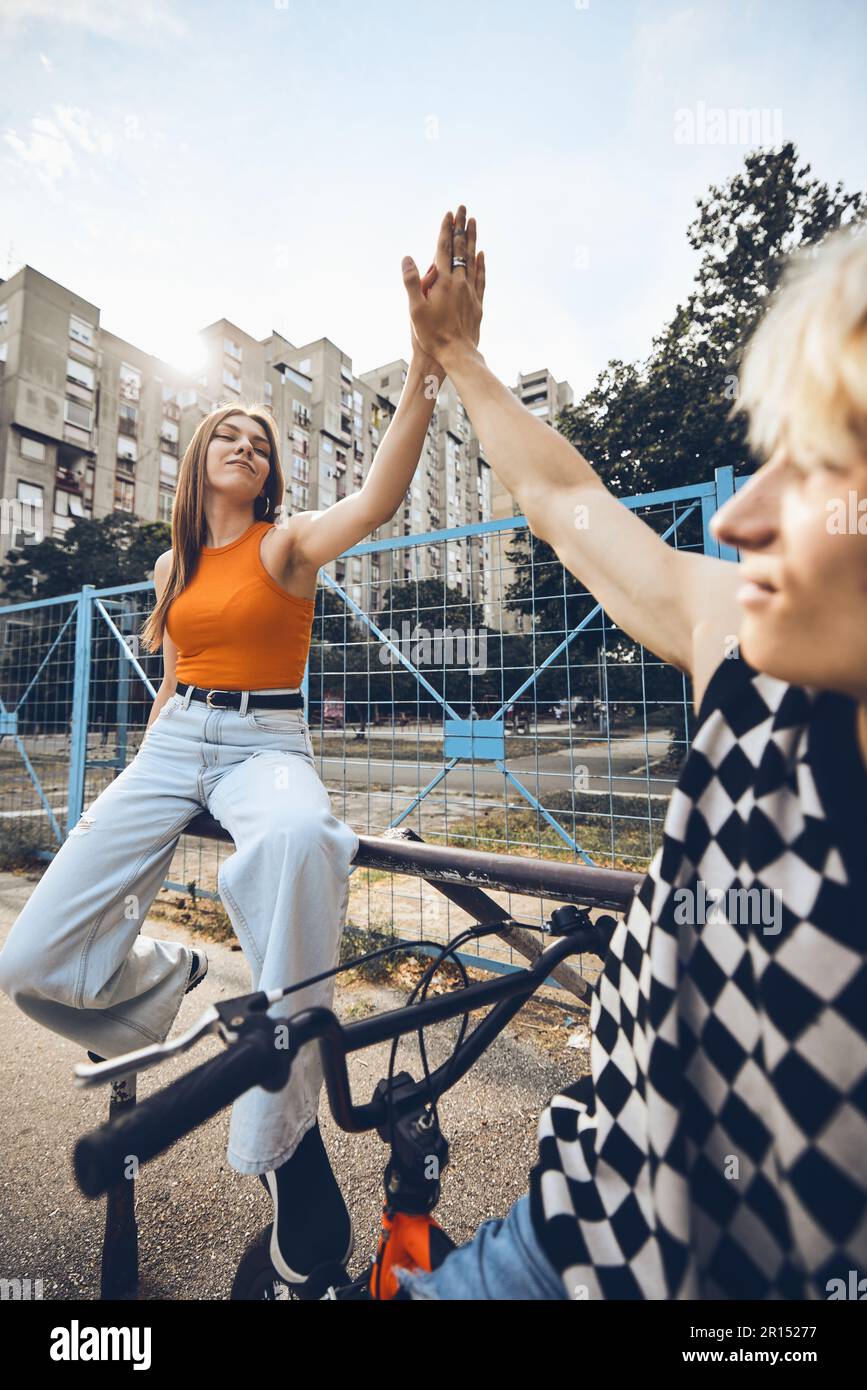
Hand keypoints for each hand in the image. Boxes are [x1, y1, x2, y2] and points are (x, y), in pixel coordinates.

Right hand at [403, 204, 485, 369]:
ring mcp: (470, 291)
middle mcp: (459, 282)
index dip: (446, 229)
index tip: (449, 213)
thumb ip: (412, 282)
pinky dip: (481, 263)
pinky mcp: (477, 303)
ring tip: (473, 222)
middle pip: (461, 249)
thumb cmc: (432, 335)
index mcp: (443, 282)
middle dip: (460, 227)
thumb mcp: (415, 310)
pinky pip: (480, 278)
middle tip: (463, 208)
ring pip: (473, 259)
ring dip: (472, 239)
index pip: (444, 249)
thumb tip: (407, 258)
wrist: (457, 354)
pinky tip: (481, 254)